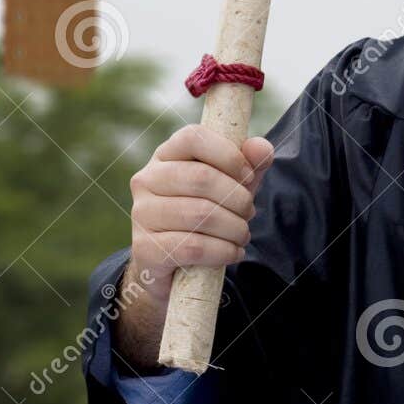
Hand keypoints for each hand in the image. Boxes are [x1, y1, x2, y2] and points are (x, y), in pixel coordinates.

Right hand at [112, 127, 274, 371]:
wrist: (172, 266)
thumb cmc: (204, 216)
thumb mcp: (230, 186)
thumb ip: (248, 165)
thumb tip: (262, 148)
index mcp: (165, 156)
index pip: (193, 138)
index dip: (228, 155)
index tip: (248, 176)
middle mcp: (146, 180)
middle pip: (202, 178)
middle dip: (238, 198)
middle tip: (249, 213)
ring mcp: (141, 214)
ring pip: (200, 215)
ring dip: (235, 228)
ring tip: (242, 235)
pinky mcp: (145, 248)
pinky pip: (194, 247)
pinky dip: (223, 251)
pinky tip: (233, 253)